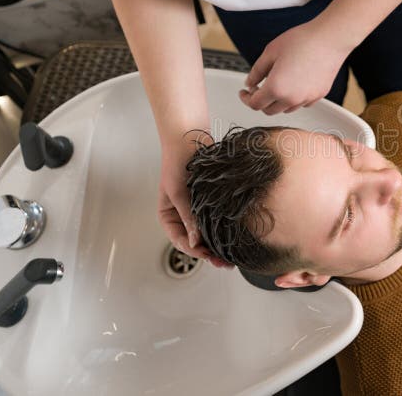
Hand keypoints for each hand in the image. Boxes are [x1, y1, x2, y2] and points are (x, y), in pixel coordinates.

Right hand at [158, 140, 232, 267]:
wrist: (190, 137)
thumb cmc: (179, 161)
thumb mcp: (179, 193)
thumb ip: (188, 218)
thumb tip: (195, 242)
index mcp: (168, 215)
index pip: (180, 241)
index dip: (194, 252)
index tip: (209, 256)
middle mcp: (181, 215)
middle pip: (194, 241)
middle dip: (208, 253)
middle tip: (225, 263)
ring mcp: (196, 209)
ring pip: (206, 233)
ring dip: (217, 244)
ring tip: (231, 256)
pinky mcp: (209, 202)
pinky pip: (215, 221)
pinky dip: (222, 230)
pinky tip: (233, 237)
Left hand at [239, 20, 356, 114]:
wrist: (329, 39)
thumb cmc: (302, 41)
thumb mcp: (270, 52)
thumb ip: (257, 71)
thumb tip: (250, 83)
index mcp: (276, 88)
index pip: (254, 104)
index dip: (246, 98)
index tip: (245, 93)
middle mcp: (291, 98)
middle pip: (269, 111)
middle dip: (261, 101)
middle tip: (258, 88)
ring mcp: (306, 99)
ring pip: (286, 108)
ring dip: (278, 101)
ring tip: (278, 83)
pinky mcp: (318, 95)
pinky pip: (302, 103)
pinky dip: (294, 98)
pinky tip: (294, 83)